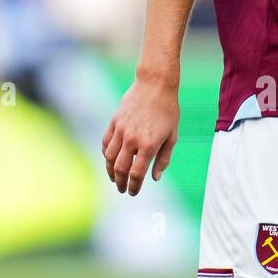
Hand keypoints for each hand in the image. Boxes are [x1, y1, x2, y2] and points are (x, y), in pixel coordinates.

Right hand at [101, 74, 178, 195]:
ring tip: (114, 179)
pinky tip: (110, 160)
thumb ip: (163, 159)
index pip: (136, 174)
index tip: (133, 192)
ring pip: (109, 157)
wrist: (155, 85)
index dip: (134, 187)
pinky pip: (106, 142)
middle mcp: (132, 140)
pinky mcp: (114, 122)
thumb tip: (155, 178)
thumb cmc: (168, 111)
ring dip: (110, 171)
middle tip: (122, 190)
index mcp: (149, 145)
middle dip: (120, 183)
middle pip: (120, 169)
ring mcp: (121, 130)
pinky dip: (106, 154)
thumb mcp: (172, 136)